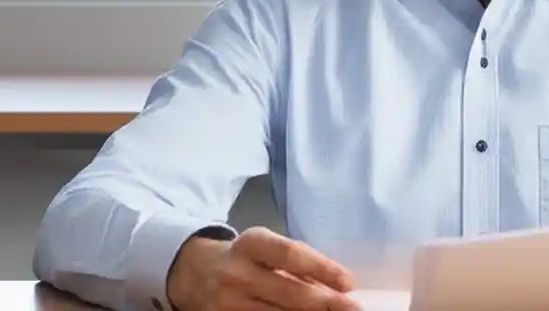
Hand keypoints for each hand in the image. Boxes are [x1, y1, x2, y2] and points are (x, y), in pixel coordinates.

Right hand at [166, 226, 359, 310]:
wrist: (194, 272)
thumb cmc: (245, 257)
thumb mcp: (265, 247)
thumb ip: (296, 261)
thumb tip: (336, 285)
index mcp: (252, 244)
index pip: (290, 255)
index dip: (322, 268)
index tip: (348, 282)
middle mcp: (238, 273)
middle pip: (288, 292)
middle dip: (325, 303)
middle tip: (353, 309)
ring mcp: (228, 303)